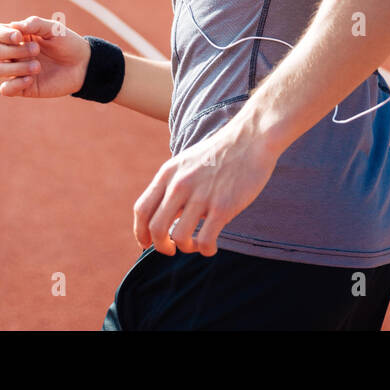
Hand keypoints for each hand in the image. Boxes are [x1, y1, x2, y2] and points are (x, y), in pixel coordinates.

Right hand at [0, 15, 90, 98]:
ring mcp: (17, 71)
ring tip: (38, 66)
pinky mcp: (23, 87)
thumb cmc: (68, 43)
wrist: (83, 65)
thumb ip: (35, 24)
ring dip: (16, 67)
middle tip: (37, 49)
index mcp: (18, 37)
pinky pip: (5, 89)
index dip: (2, 35)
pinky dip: (14, 84)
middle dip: (14, 50)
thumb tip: (13, 26)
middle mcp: (14, 53)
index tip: (19, 37)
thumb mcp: (54, 29)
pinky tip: (31, 79)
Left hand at [133, 117, 279, 256]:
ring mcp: (201, 196)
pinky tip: (211, 247)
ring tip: (194, 245)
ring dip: (185, 248)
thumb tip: (164, 216)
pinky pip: (205, 240)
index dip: (140, 231)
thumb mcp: (186, 163)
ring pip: (179, 237)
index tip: (146, 243)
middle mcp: (180, 184)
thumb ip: (172, 186)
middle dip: (160, 246)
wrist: (250, 139)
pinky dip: (205, 250)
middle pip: (155, 227)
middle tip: (170, 250)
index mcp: (168, 174)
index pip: (142, 209)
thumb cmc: (219, 154)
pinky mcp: (223, 206)